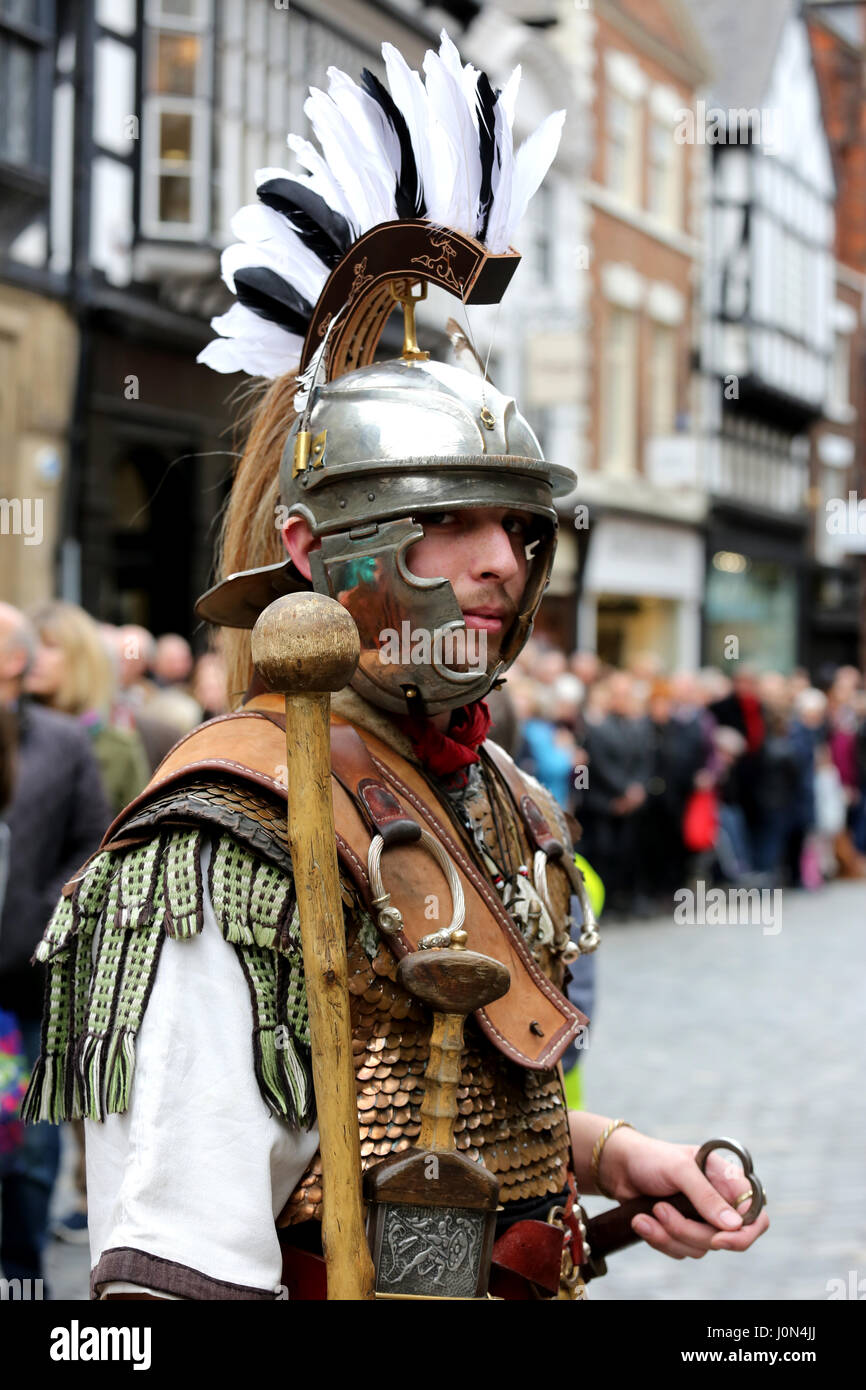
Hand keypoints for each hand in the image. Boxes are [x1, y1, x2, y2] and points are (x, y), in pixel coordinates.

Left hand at [600, 1127, 769, 1259]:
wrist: (619, 1167)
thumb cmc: (652, 1158)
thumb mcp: (680, 1169)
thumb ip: (706, 1196)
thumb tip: (734, 1225)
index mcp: (728, 1181)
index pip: (755, 1217)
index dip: (743, 1234)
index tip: (718, 1239)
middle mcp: (719, 1203)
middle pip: (724, 1239)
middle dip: (688, 1231)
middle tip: (662, 1210)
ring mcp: (701, 1220)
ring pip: (700, 1248)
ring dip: (669, 1234)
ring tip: (650, 1211)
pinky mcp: (681, 1233)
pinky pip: (679, 1251)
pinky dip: (659, 1239)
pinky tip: (641, 1220)